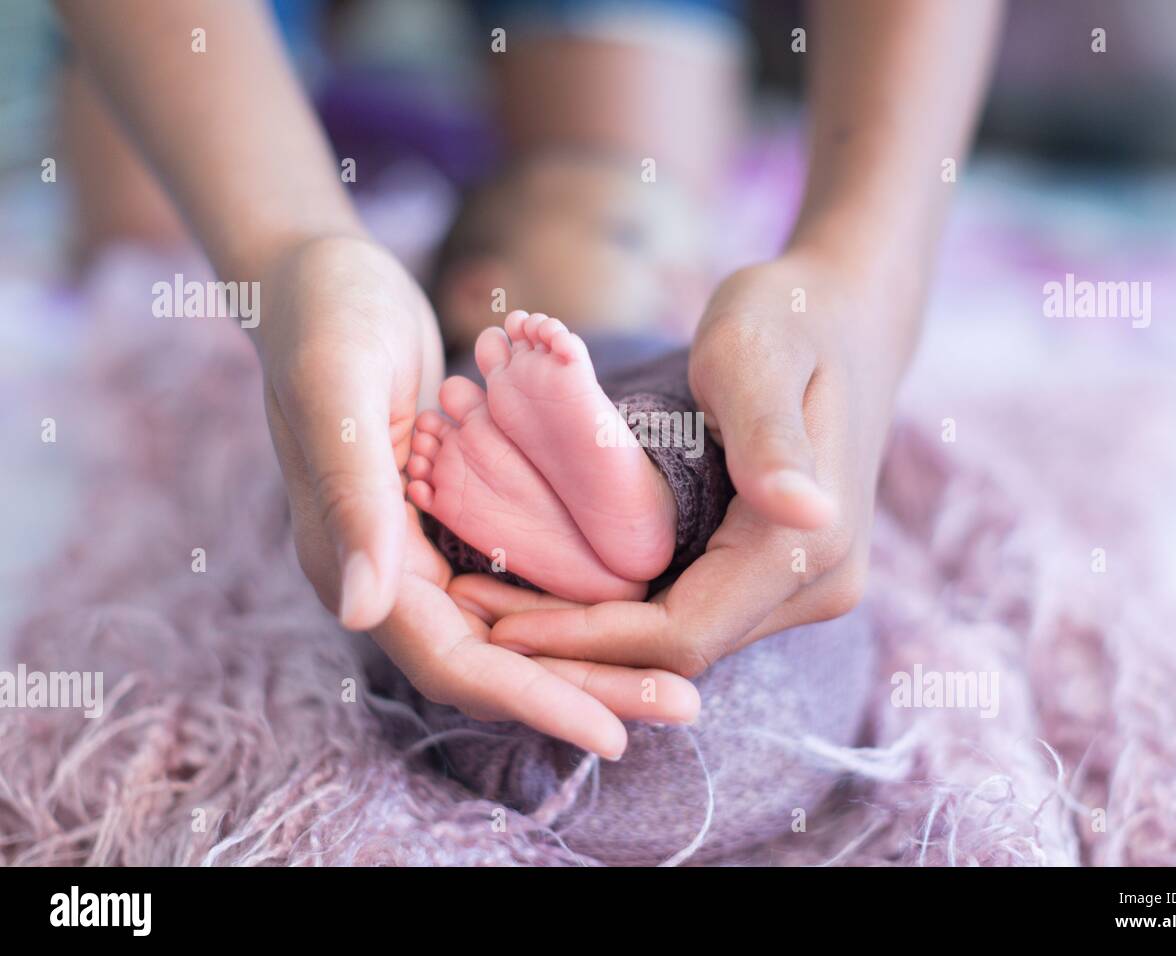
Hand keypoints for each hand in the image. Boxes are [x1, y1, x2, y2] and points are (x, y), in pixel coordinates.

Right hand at [255, 236, 696, 755]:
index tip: (613, 735)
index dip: (533, 701)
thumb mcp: (338, 391)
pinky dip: (571, 610)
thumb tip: (360, 614)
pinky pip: (516, 587)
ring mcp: (416, 550)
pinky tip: (633, 614)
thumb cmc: (325, 318)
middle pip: (495, 665)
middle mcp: (385, 572)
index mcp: (349, 558)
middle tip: (683, 705)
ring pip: (512, 634)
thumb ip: (350, 500)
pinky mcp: (448, 521)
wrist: (317, 273)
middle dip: (584, 692)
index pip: (453, 661)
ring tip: (675, 681)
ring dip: (589, 661)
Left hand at [489, 250, 913, 674]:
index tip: (499, 626)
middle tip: (476, 619)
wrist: (844, 316)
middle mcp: (817, 586)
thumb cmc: (787, 318)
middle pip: (679, 654)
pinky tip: (559, 583)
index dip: (588, 640)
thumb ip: (767, 435)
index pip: (683, 633)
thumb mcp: (755, 356)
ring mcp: (806, 586)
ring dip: (596, 634)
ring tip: (499, 606)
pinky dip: (627, 608)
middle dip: (578, 647)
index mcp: (806, 546)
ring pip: (685, 640)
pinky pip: (697, 609)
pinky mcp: (783, 573)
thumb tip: (805, 514)